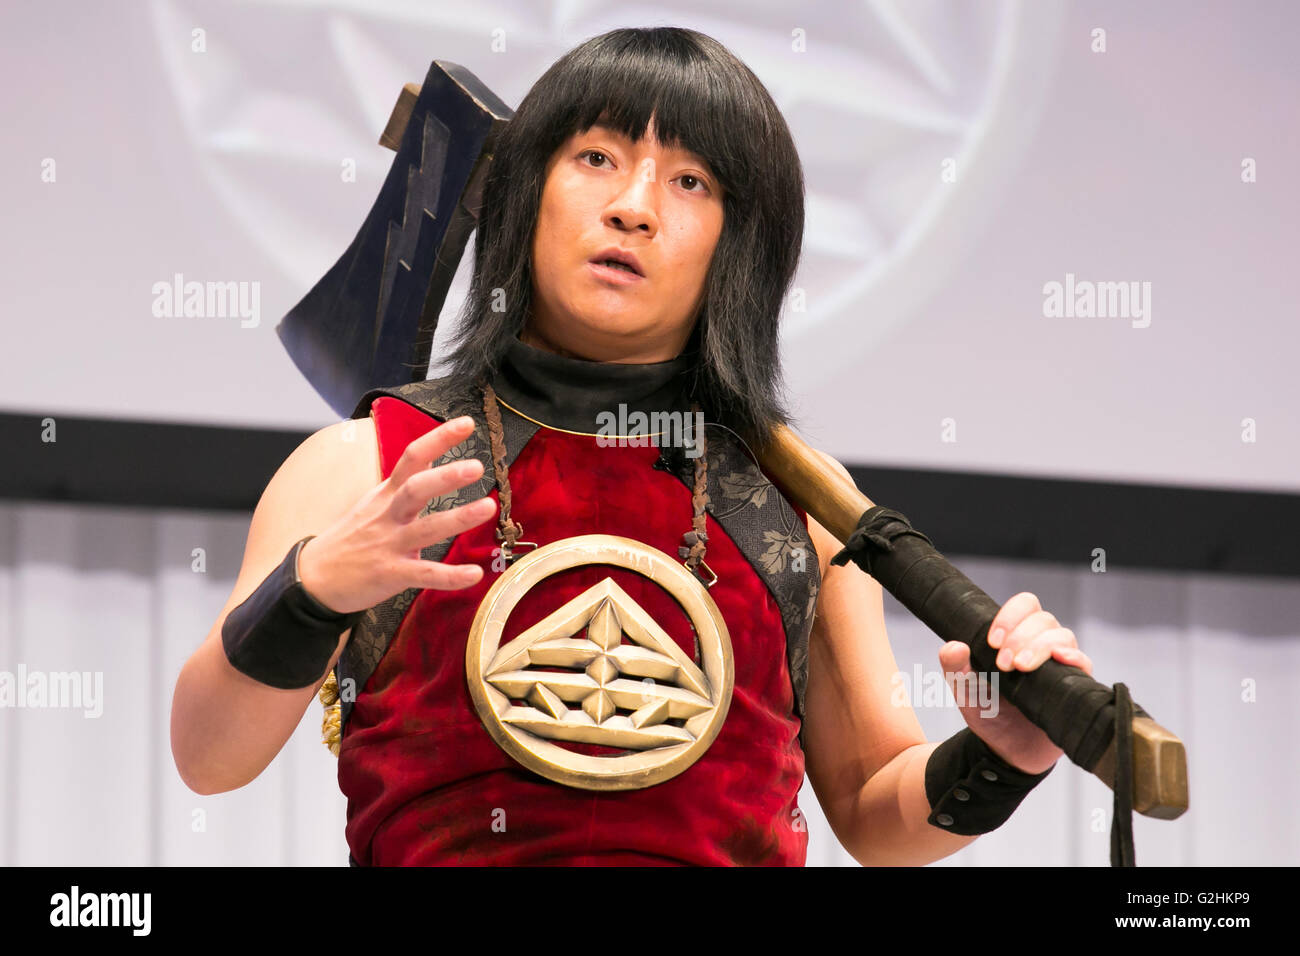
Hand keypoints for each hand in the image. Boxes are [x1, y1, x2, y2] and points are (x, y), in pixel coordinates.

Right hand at [297, 416, 497, 613]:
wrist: (313, 578)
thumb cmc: (351, 538)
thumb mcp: (374, 503)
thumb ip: (404, 484)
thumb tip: (430, 460)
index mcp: (386, 494)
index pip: (412, 458)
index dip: (439, 439)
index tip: (467, 423)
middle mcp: (388, 515)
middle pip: (415, 489)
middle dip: (445, 476)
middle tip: (476, 466)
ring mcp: (388, 544)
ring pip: (425, 529)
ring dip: (458, 518)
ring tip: (488, 508)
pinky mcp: (390, 574)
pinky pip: (424, 574)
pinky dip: (450, 576)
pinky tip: (474, 574)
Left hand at [938, 591, 1092, 775]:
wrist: (1006, 750)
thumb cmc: (987, 711)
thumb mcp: (964, 688)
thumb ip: (955, 666)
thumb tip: (954, 646)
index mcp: (1016, 636)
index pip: (1025, 605)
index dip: (1010, 616)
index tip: (992, 640)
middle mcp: (1042, 644)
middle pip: (1043, 619)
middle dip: (1020, 636)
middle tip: (1002, 664)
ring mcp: (1061, 664)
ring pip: (1062, 636)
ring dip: (1039, 647)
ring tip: (1019, 668)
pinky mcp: (1076, 685)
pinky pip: (1084, 662)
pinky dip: (1073, 657)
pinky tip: (1060, 661)